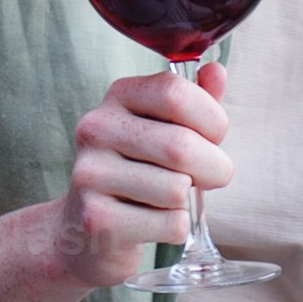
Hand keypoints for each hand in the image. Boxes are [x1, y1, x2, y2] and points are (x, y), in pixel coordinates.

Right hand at [48, 58, 228, 289]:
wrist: (85, 231)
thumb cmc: (140, 173)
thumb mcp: (167, 129)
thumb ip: (195, 100)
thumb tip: (217, 70)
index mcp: (118, 96)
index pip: (175, 92)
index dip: (212, 119)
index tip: (213, 138)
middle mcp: (96, 129)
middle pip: (181, 146)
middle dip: (214, 168)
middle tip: (210, 178)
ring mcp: (90, 174)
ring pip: (177, 189)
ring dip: (189, 202)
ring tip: (168, 200)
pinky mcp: (96, 219)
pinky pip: (170, 224)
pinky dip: (176, 228)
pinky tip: (153, 223)